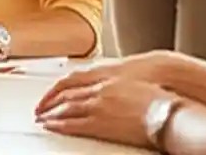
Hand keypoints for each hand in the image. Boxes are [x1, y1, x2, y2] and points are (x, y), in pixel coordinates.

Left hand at [34, 75, 171, 148]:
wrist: (165, 107)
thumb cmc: (157, 95)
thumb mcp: (133, 82)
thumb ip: (117, 84)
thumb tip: (114, 89)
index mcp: (106, 78)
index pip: (72, 81)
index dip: (58, 88)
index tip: (49, 94)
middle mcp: (98, 90)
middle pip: (66, 95)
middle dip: (50, 102)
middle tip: (40, 108)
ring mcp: (98, 106)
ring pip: (66, 108)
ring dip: (51, 113)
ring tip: (41, 119)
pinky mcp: (101, 123)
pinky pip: (74, 124)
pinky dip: (60, 124)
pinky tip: (52, 126)